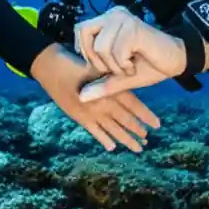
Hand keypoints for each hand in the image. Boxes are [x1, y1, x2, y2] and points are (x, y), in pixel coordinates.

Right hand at [29, 43, 160, 152]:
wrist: (50, 67)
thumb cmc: (76, 61)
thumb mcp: (98, 65)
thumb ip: (113, 76)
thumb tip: (131, 80)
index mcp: (109, 88)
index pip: (133, 105)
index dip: (146, 116)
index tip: (157, 124)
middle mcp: (102, 103)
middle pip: (125, 120)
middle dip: (138, 130)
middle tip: (147, 138)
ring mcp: (90, 113)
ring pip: (112, 130)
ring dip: (126, 139)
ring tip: (137, 147)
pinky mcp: (78, 117)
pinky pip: (94, 132)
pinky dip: (103, 139)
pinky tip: (112, 147)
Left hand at [73, 6, 186, 77]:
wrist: (175, 61)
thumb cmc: (148, 66)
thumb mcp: (119, 77)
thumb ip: (101, 84)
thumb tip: (81, 96)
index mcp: (108, 20)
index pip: (80, 29)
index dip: (86, 51)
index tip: (103, 64)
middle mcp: (114, 14)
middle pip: (85, 33)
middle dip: (96, 58)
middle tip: (114, 67)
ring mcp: (124, 19)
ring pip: (100, 46)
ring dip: (114, 65)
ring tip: (128, 66)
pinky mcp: (133, 27)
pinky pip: (116, 51)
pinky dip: (124, 64)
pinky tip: (135, 64)